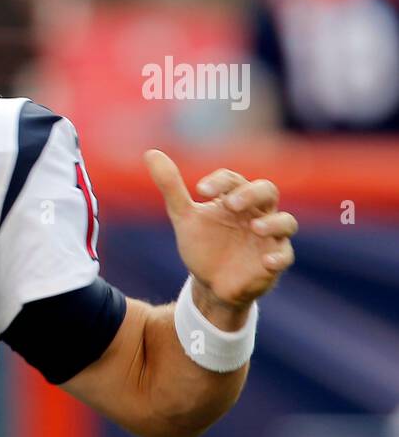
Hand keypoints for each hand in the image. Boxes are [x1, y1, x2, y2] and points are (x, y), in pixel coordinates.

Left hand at [145, 149, 296, 320]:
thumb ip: (171, 186)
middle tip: (231, 203)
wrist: (211, 283)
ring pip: (286, 222)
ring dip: (273, 223)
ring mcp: (269, 237)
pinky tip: (267, 261)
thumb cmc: (202, 244)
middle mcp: (257, 213)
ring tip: (255, 227)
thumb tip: (151, 153)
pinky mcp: (274, 261)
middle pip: (267, 191)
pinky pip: (285, 256)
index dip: (219, 182)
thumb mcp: (184, 216)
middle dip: (251, 194)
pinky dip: (278, 257)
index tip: (199, 190)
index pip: (233, 180)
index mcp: (235, 198)